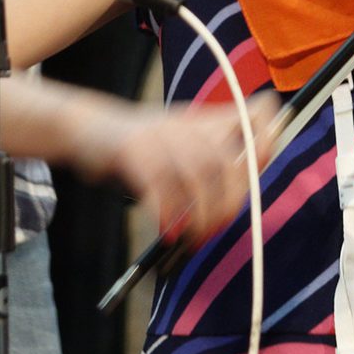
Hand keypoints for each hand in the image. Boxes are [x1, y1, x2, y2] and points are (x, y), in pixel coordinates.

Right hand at [87, 92, 280, 242]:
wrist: (86, 127)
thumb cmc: (140, 146)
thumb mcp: (181, 139)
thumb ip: (211, 157)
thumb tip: (243, 187)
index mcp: (202, 122)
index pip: (249, 116)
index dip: (265, 135)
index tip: (267, 158)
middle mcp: (185, 125)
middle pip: (224, 161)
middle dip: (230, 200)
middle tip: (219, 227)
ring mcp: (159, 135)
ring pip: (197, 173)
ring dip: (202, 213)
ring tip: (196, 237)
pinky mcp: (132, 150)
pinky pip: (158, 184)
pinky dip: (167, 213)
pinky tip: (167, 232)